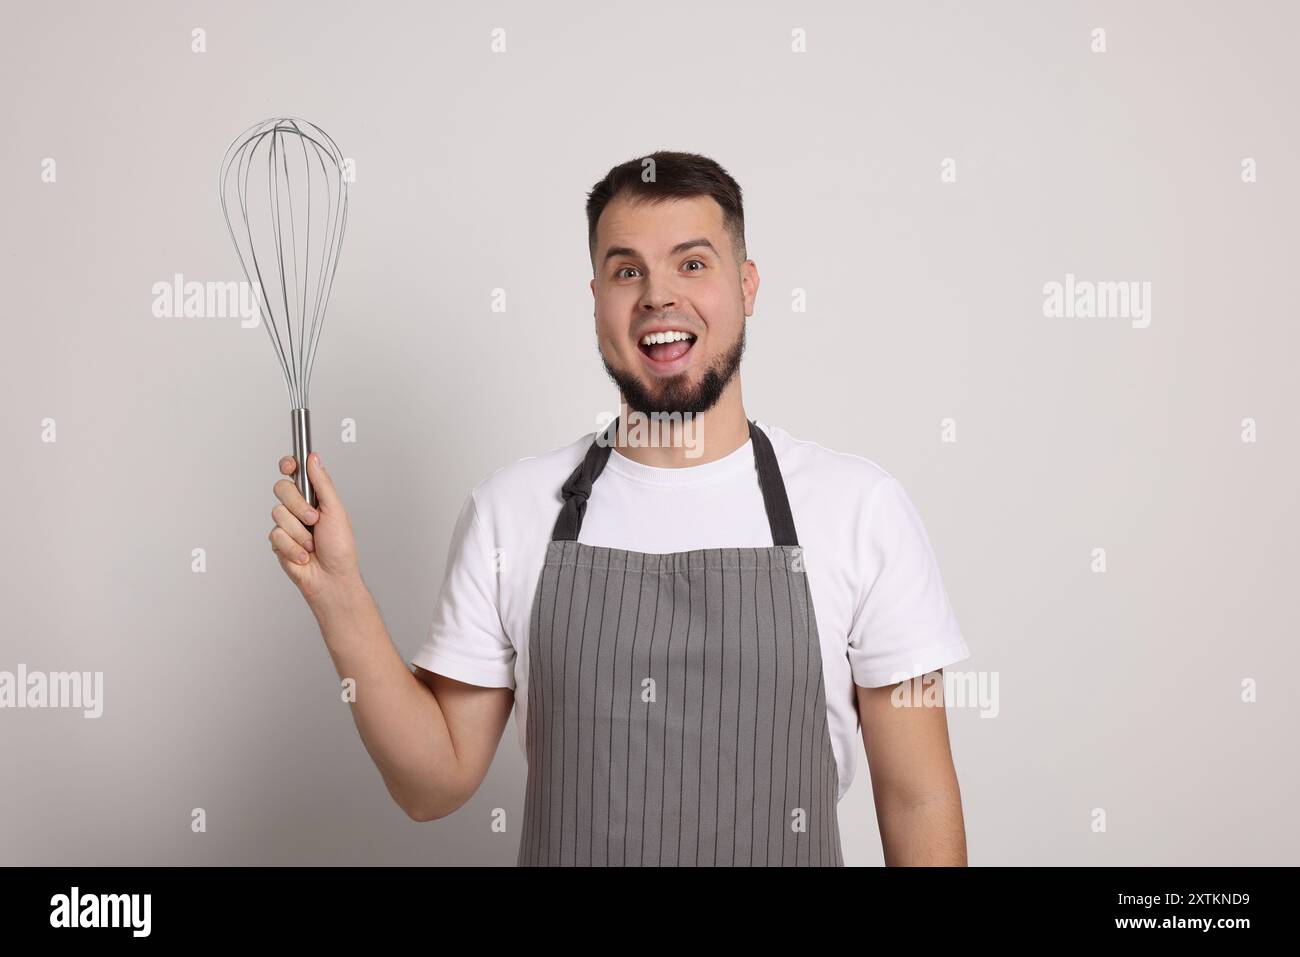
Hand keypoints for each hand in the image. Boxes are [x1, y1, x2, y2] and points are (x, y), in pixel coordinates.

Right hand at [268, 452, 361, 606]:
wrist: (331, 578)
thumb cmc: (340, 547)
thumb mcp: (335, 510)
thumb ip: (322, 483)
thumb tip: (313, 458)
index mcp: (314, 497)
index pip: (294, 473)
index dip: (288, 465)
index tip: (289, 465)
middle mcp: (298, 508)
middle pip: (281, 489)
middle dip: (298, 505)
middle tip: (313, 520)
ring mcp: (287, 524)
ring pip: (278, 513)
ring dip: (299, 532)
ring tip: (312, 544)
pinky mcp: (278, 542)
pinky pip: (276, 536)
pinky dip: (293, 547)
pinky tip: (303, 555)